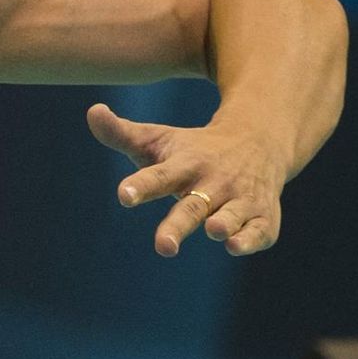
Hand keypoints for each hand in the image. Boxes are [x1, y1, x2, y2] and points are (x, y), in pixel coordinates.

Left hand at [88, 102, 288, 257]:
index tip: (124, 195)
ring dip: (224, 224)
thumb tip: (93, 111)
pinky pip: (259, 231)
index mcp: (186, 164)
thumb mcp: (158, 140)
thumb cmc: (194, 149)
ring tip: (214, 231)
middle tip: (164, 247)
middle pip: (194, 206)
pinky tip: (235, 246)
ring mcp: (241, 199)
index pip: (161, 175)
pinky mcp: (264, 217)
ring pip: (230, 217)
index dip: (143, 185)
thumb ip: (121, 133)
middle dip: (178, 225)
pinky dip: (250, 239)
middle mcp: (215, 182)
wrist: (259, 142)